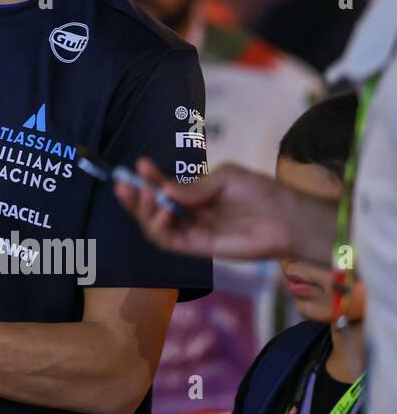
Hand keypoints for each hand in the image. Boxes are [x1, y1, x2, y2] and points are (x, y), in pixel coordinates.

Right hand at [114, 158, 329, 262]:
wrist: (288, 217)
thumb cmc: (261, 192)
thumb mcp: (225, 178)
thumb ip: (194, 187)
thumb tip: (164, 190)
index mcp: (196, 196)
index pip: (163, 189)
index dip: (148, 178)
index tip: (139, 165)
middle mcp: (191, 215)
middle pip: (152, 210)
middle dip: (135, 198)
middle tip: (124, 185)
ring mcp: (194, 232)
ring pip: (156, 227)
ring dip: (144, 213)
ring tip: (144, 196)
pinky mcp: (201, 248)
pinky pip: (172, 242)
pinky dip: (161, 228)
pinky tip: (165, 212)